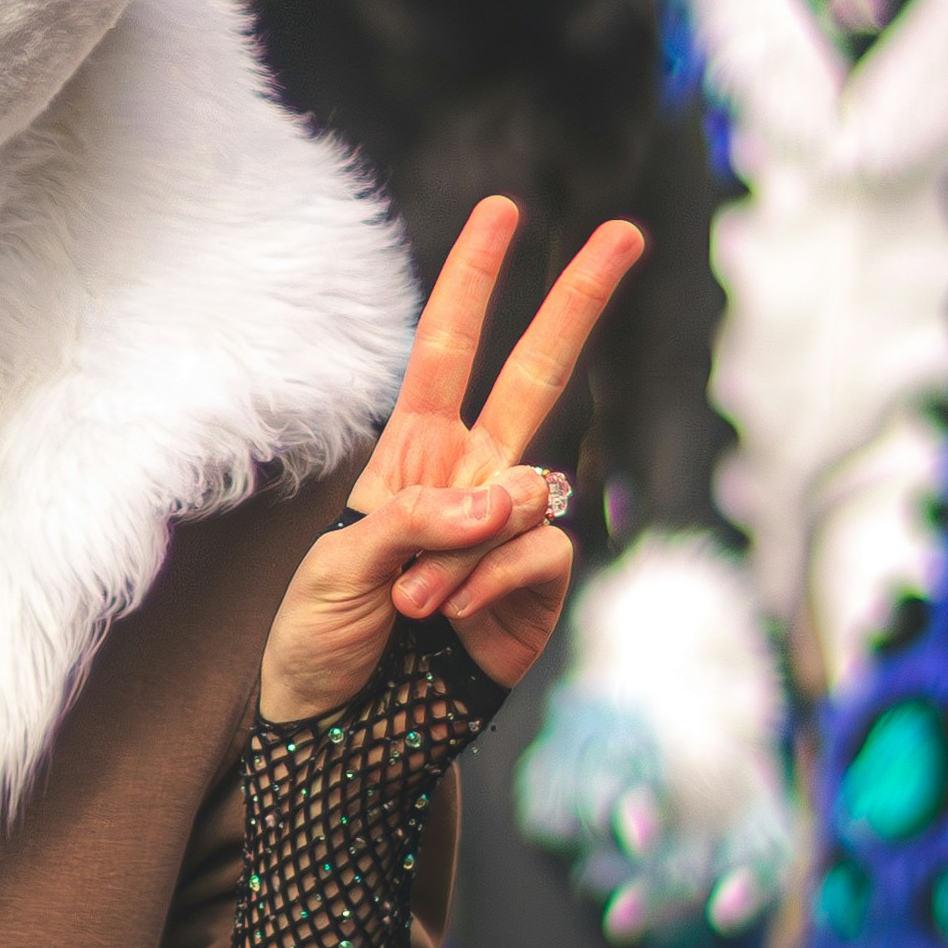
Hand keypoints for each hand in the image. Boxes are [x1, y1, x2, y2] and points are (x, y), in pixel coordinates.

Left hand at [258, 198, 644, 723]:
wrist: (344, 736)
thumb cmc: (320, 643)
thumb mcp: (336, 568)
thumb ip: (414, 522)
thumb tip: (502, 502)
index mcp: (412, 455)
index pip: (448, 351)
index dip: (472, 281)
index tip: (501, 211)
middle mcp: (472, 479)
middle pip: (537, 375)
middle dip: (578, 303)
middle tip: (627, 232)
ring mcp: (510, 532)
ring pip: (530, 488)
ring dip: (467, 546)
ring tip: (413, 603)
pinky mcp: (539, 587)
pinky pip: (541, 550)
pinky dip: (490, 581)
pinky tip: (448, 618)